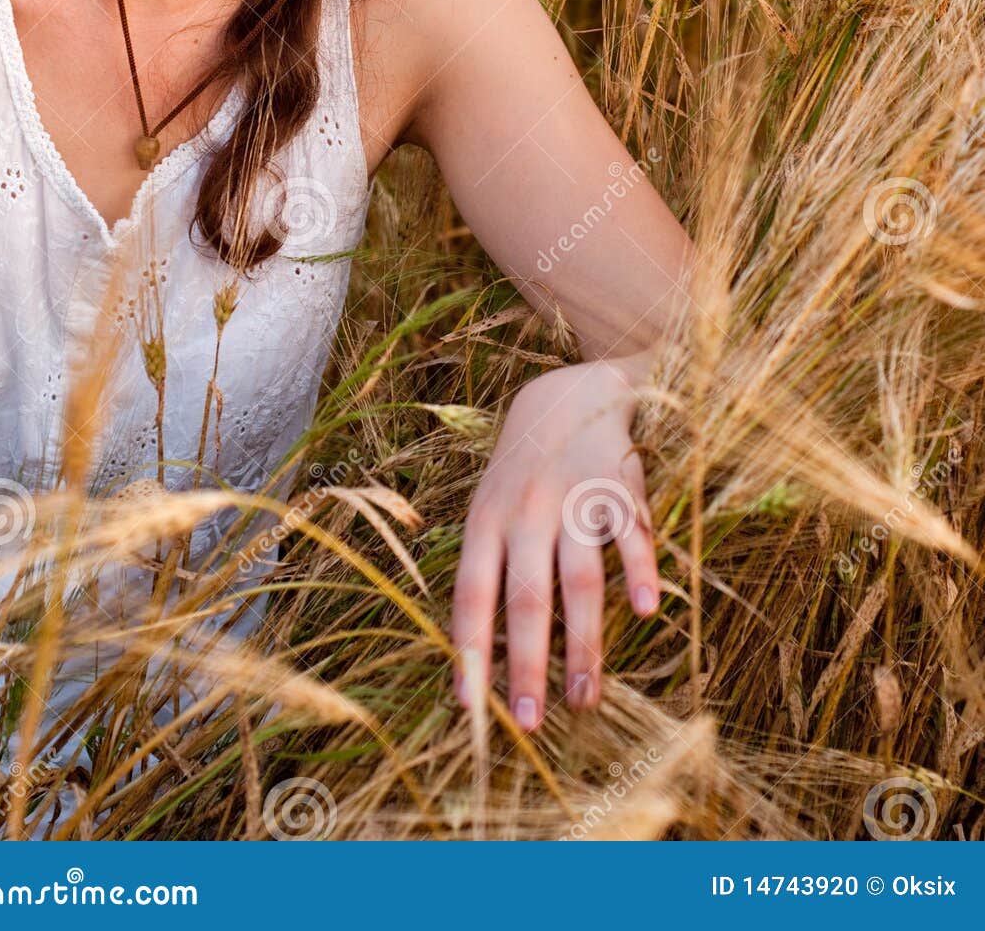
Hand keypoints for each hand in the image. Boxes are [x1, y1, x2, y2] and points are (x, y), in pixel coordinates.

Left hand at [451, 354, 658, 729]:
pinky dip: (640, 571)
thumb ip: (488, 568)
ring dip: (583, 641)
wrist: (567, 394)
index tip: (470, 707)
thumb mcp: (489, 508)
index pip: (471, 593)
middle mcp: (526, 512)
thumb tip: (474, 655)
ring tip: (583, 696)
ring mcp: (574, 500)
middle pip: (525, 596)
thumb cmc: (521, 470)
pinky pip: (631, 535)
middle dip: (527, 663)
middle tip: (530, 723)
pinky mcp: (619, 489)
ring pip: (578, 578)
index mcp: (486, 521)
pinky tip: (647, 611)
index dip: (469, 649)